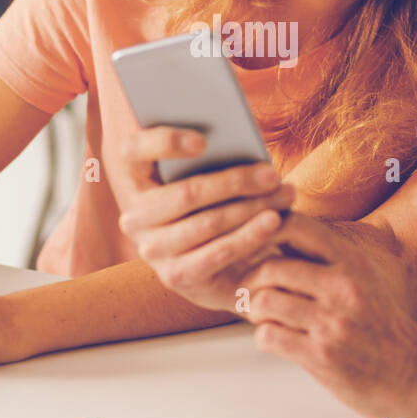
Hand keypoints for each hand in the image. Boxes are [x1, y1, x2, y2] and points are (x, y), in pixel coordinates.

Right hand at [119, 126, 296, 311]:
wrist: (213, 262)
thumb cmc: (213, 201)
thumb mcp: (204, 175)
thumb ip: (211, 156)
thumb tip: (240, 142)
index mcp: (134, 179)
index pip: (133, 151)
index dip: (165, 142)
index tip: (204, 140)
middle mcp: (134, 217)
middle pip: (185, 194)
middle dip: (235, 182)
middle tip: (272, 174)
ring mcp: (151, 250)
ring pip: (207, 223)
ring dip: (251, 208)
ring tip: (283, 195)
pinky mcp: (175, 277)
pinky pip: (216, 254)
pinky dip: (249, 236)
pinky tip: (274, 222)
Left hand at [240, 213, 416, 417]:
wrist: (416, 374)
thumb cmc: (379, 325)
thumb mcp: (361, 278)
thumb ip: (322, 259)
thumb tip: (271, 232)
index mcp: (351, 261)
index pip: (294, 225)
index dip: (263, 230)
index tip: (252, 247)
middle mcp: (343, 286)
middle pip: (270, 268)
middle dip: (250, 281)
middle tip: (249, 293)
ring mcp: (333, 322)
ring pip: (264, 302)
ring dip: (254, 312)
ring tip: (263, 317)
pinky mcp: (322, 356)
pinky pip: (268, 336)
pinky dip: (264, 336)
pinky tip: (277, 339)